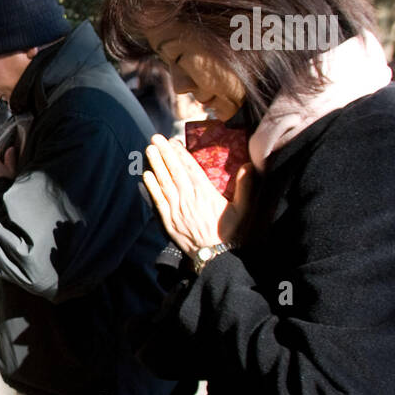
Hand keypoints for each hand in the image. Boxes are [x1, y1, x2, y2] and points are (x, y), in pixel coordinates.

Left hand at [141, 134, 252, 258]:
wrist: (216, 257)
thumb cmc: (231, 233)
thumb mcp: (243, 209)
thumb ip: (245, 186)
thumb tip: (248, 165)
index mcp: (205, 193)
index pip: (191, 168)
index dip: (181, 153)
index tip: (174, 141)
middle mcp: (189, 199)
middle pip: (174, 171)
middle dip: (165, 153)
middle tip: (156, 138)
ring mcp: (177, 210)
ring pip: (164, 183)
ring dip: (156, 165)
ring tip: (150, 149)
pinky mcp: (169, 221)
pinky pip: (158, 200)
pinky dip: (151, 187)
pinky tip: (146, 175)